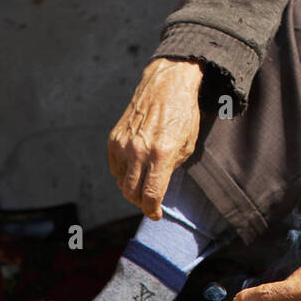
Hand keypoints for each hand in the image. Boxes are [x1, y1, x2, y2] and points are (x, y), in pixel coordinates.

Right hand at [107, 58, 203, 218]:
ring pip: (121, 182)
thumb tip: (157, 189)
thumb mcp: (186, 146)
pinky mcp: (114, 139)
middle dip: (141, 203)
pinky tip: (134, 168)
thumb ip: (171, 170)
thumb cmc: (182, 116)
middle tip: (149, 202)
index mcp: (161, 154)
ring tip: (144, 183)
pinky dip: (123, 173)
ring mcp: (123, 145)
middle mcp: (139, 151)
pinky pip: (115, 167)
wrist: (166, 86)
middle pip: (132, 193)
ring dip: (132, 188)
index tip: (156, 215)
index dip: (153, 211)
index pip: (151, 196)